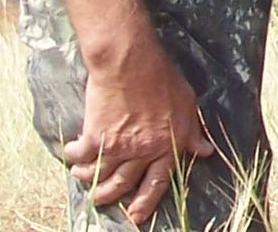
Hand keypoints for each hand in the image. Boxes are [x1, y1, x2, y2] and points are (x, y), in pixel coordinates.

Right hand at [63, 37, 215, 223]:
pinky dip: (73, 157)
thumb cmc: (162, 78)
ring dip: (89, 179)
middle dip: (110, 196)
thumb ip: (193, 131)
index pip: (159, 182)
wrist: (131, 61)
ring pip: (99, 176)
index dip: (147, 202)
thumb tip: (205, 152)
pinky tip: (72, 151)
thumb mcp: (187, 104)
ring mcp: (119, 146)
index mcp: (168, 145)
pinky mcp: (95, 137)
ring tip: (84, 175)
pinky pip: (79, 158)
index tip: (137, 216)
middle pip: (123, 185)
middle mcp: (144, 151)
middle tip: (102, 199)